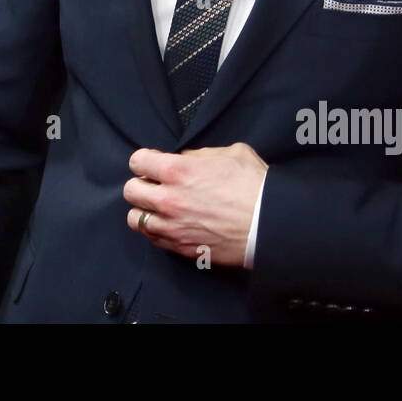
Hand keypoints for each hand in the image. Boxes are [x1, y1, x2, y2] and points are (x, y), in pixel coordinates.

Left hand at [123, 143, 267, 267]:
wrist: (270, 224)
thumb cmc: (255, 186)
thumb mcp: (231, 153)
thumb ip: (200, 155)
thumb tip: (186, 159)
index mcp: (178, 170)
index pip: (137, 161)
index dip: (145, 160)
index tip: (152, 163)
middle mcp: (169, 198)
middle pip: (130, 190)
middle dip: (141, 184)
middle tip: (154, 185)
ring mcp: (173, 226)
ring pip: (134, 218)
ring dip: (144, 210)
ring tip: (158, 208)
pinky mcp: (181, 247)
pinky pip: (152, 238)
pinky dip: (156, 230)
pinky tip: (169, 223)